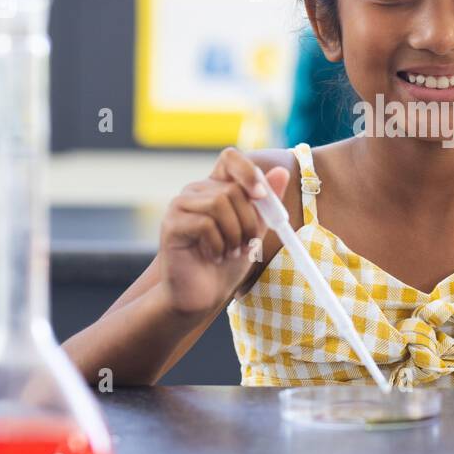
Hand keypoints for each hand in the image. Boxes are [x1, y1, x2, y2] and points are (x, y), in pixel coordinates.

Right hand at [158, 147, 289, 316]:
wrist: (204, 294)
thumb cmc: (228, 261)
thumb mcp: (255, 229)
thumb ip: (266, 203)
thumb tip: (282, 171)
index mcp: (216, 188)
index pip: (230, 158)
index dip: (248, 171)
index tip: (262, 196)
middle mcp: (195, 191)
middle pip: (231, 189)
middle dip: (248, 221)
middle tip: (246, 245)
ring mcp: (180, 206)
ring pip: (219, 204)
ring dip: (234, 234)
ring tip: (230, 252)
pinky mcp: (171, 224)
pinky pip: (204, 223)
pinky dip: (218, 244)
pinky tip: (214, 256)